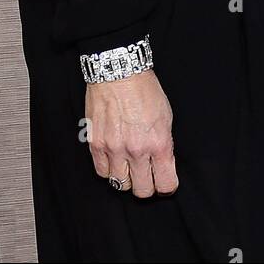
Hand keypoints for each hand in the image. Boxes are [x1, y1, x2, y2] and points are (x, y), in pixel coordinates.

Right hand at [85, 70, 177, 196]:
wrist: (119, 72)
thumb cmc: (144, 90)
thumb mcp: (166, 116)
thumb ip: (164, 143)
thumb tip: (162, 163)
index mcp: (158, 143)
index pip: (165, 183)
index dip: (167, 186)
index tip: (166, 183)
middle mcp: (136, 150)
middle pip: (142, 190)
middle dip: (147, 186)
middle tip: (147, 177)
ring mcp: (114, 149)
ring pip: (120, 184)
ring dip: (127, 178)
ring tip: (129, 166)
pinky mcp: (96, 145)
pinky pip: (102, 172)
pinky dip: (109, 169)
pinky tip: (114, 159)